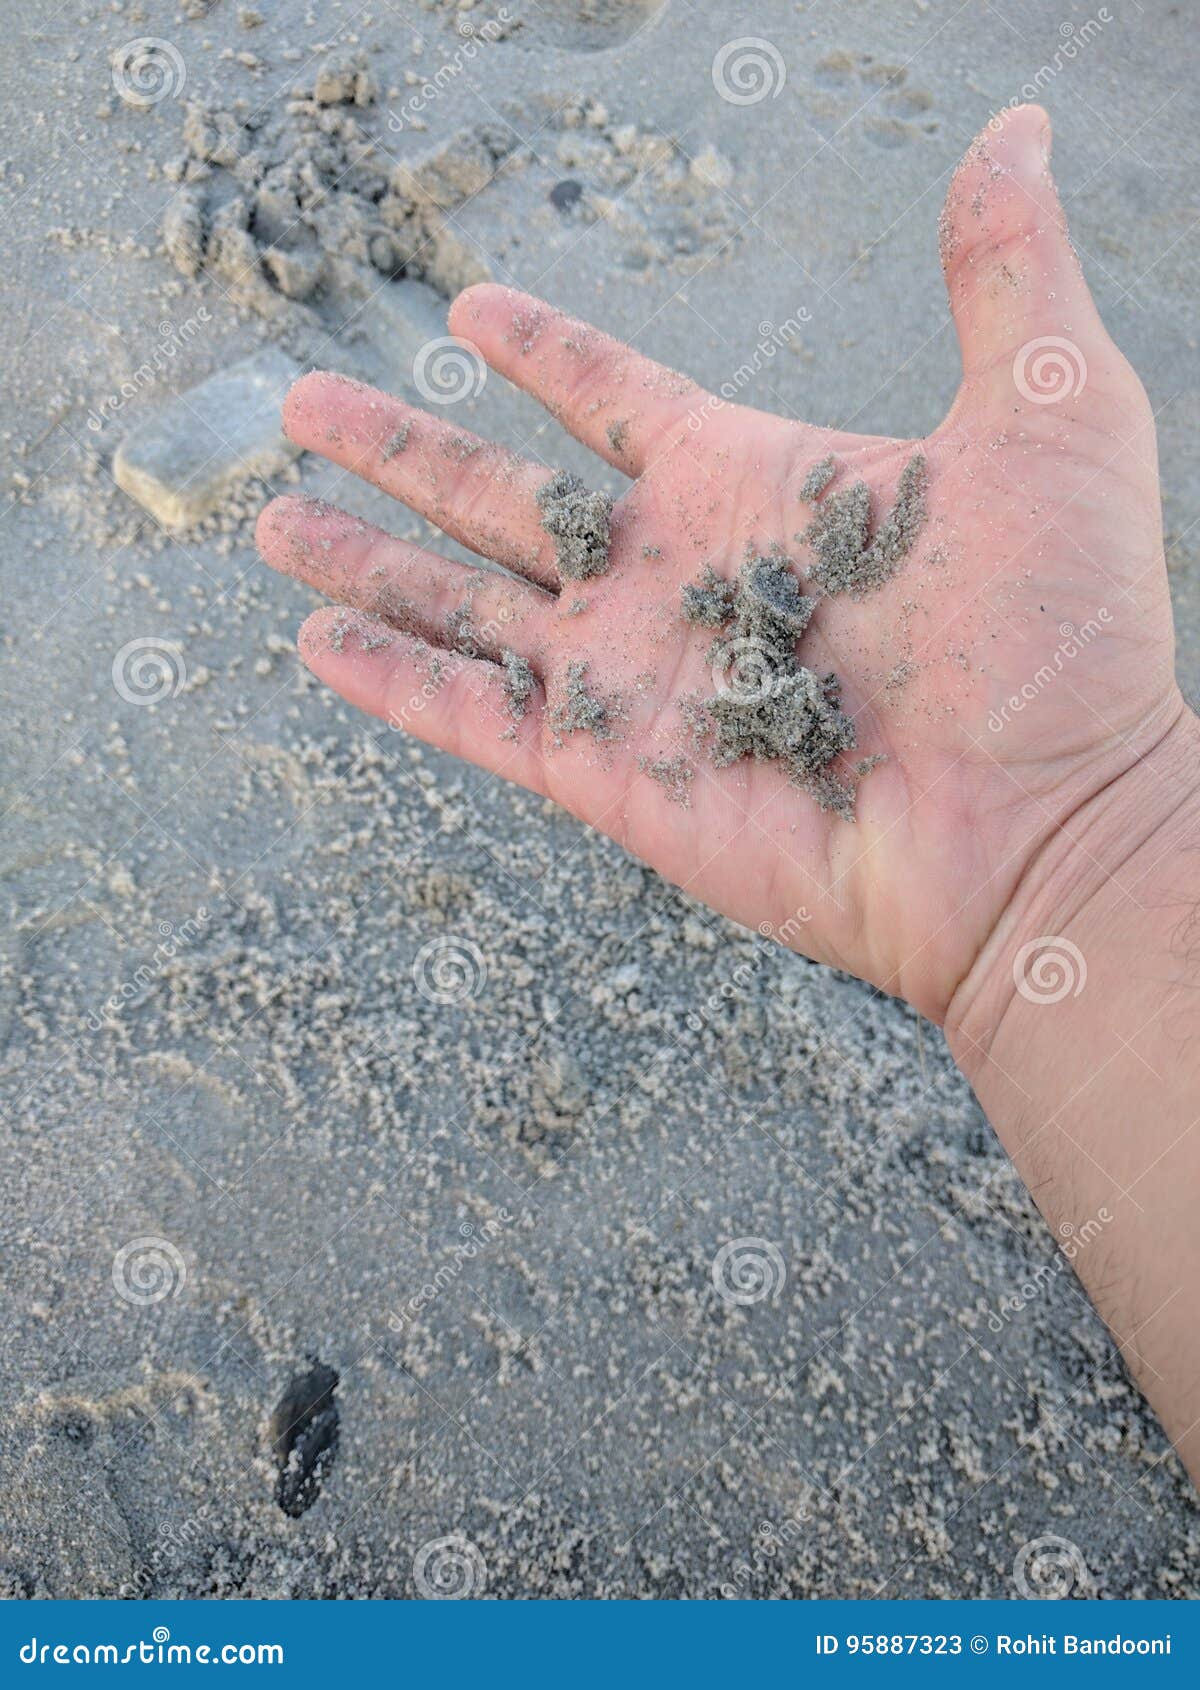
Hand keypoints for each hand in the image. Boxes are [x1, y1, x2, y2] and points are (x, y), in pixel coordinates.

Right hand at [256, 105, 1186, 1024]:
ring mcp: (630, 675)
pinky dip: (393, 682)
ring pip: (461, 603)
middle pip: (500, 496)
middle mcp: (671, 574)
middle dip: (401, 451)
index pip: (614, 399)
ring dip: (368, 561)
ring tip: (274, 524)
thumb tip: (1013, 130)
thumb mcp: (1048, 414)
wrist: (1040, 825)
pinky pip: (470, 715)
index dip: (542, 354)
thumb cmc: (1059, 636)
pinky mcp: (605, 768)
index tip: (470, 310)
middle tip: (308, 403)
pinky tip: (318, 644)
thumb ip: (1004, 273)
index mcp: (750, 480)